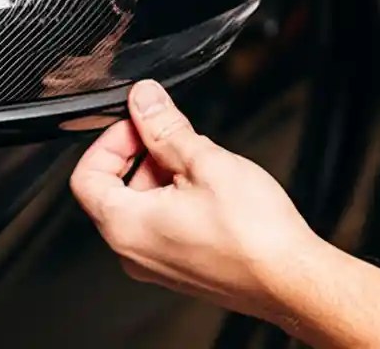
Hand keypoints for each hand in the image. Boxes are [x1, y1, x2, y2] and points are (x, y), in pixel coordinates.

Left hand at [69, 80, 323, 321]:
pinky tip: (208, 188)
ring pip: (138, 205)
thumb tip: (144, 98)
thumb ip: (165, 127)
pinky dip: (173, 199)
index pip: (86, 175)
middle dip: (139, 154)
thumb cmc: (255, 234)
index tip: (138, 125)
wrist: (293, 281)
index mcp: (124, 226)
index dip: (109, 141)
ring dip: (160, 174)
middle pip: (112, 188)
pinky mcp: (178, 268)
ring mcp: (154, 263)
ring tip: (199, 162)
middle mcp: (131, 251)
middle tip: (171, 136)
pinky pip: (158, 224)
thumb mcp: (205, 162)